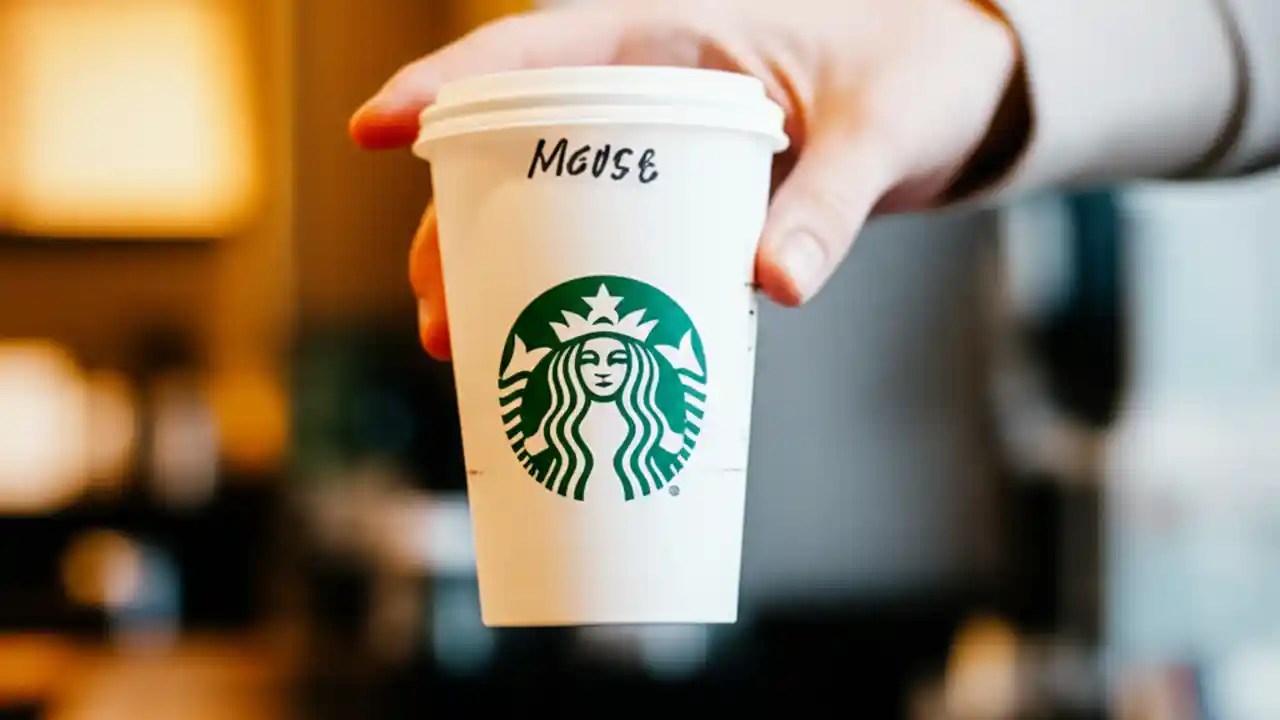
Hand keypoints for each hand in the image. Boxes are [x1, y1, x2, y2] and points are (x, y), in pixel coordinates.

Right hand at [350, 0, 1019, 359]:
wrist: (957, 84)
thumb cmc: (918, 71)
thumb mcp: (879, 131)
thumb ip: (832, 203)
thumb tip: (768, 286)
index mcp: (676, 31)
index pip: (534, 50)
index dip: (444, 85)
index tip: (371, 128)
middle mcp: (647, 81)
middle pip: (515, 143)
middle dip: (457, 222)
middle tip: (438, 314)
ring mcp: (657, 138)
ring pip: (542, 191)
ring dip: (494, 262)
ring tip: (463, 346)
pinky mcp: (679, 185)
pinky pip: (597, 223)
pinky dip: (558, 274)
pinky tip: (535, 335)